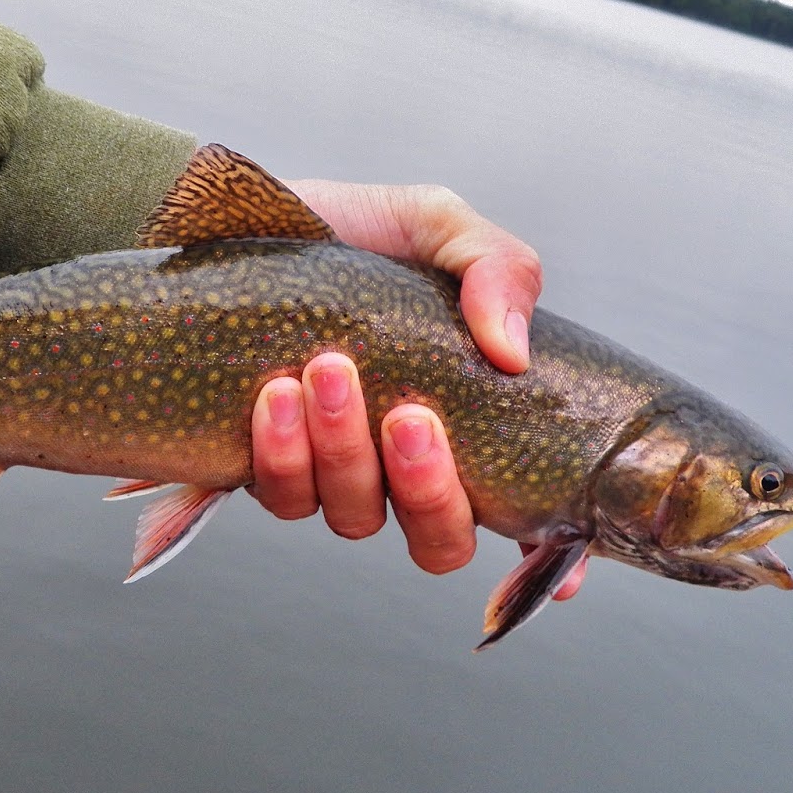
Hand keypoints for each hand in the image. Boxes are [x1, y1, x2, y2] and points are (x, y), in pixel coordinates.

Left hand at [248, 180, 542, 575]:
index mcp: (465, 418)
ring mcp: (334, 472)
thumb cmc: (346, 230)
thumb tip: (512, 353)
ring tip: (326, 371)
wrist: (230, 217)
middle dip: (429, 488)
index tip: (562, 576)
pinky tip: (274, 394)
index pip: (523, 512)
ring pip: (357, 518)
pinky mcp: (264, 467)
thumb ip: (496, 268)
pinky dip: (283, 453)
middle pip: (439, 538)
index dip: (549, 556)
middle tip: (409, 415)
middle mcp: (403, 464)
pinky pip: (285, 499)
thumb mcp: (434, 224)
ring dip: (346, 454)